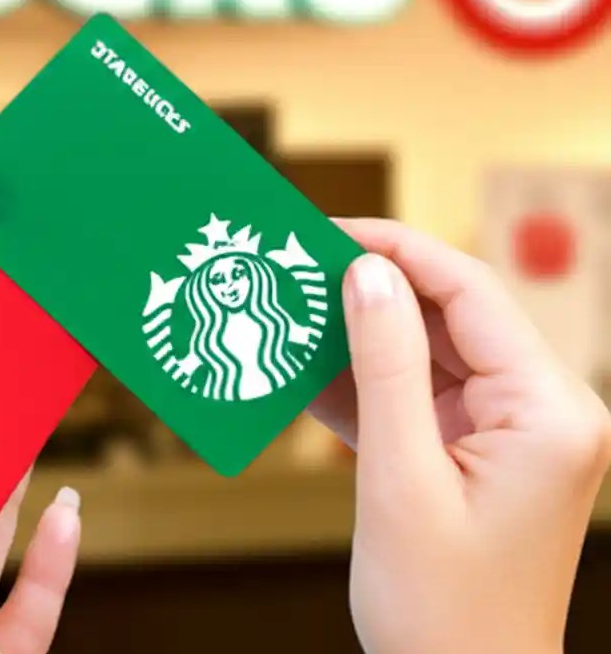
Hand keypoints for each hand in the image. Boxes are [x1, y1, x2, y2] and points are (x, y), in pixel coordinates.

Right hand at [312, 219, 610, 653]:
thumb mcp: (400, 479)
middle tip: (295, 267)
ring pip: (429, 353)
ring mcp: (511, 434)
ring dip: (361, 336)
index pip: (470, 294)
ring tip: (291, 311)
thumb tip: (365, 273)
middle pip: (451, 316)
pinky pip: (418, 398)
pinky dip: (366, 385)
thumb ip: (385, 366)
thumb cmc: (443, 609)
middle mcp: (543, 412)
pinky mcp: (477, 456)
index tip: (326, 229)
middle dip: (371, 289)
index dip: (396, 250)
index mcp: (548, 411)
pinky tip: (308, 372)